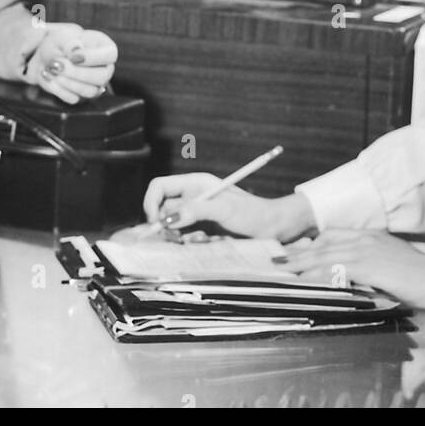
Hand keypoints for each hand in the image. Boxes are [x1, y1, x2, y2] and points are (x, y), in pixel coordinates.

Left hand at [24, 23, 116, 103]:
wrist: (48, 56)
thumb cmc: (60, 42)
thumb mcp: (62, 36)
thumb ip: (69, 41)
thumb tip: (76, 49)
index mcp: (105, 48)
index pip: (110, 55)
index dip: (91, 57)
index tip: (72, 56)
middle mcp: (104, 68)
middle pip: (102, 77)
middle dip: (78, 73)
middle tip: (58, 65)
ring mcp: (94, 84)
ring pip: (90, 91)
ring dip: (68, 82)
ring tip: (52, 70)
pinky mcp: (81, 96)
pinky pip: (74, 98)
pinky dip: (58, 89)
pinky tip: (48, 76)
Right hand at [142, 172, 315, 241]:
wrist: (273, 227)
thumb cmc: (253, 213)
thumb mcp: (225, 209)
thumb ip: (197, 210)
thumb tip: (169, 218)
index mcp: (195, 183)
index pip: (160, 186)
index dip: (151, 203)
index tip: (156, 223)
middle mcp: (193, 195)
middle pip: (161, 206)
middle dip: (161, 223)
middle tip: (173, 238)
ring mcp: (197, 211)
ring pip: (170, 223)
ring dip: (173, 234)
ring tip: (190, 241)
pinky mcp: (202, 226)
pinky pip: (182, 234)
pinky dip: (184, 240)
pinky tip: (200, 243)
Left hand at [276, 229, 424, 308]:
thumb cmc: (419, 279)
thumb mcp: (390, 268)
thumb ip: (370, 270)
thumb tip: (350, 281)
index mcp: (370, 237)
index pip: (333, 235)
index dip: (312, 244)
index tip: (294, 252)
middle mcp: (365, 239)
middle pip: (323, 243)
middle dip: (298, 253)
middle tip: (277, 260)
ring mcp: (365, 250)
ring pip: (324, 254)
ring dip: (300, 262)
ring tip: (282, 270)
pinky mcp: (367, 264)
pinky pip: (335, 267)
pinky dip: (316, 272)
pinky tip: (304, 279)